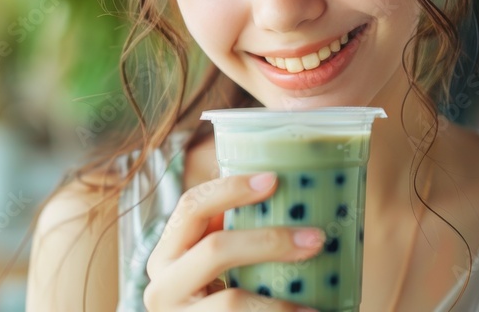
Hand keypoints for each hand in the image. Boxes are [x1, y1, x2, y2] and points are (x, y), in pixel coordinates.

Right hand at [143, 172, 323, 310]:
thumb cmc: (215, 295)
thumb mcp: (211, 264)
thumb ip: (231, 234)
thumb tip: (286, 194)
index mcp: (167, 253)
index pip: (191, 206)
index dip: (230, 189)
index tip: (275, 179)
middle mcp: (161, 285)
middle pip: (215, 249)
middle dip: (269, 241)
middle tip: (316, 239)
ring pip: (231, 302)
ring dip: (280, 304)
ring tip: (316, 306)